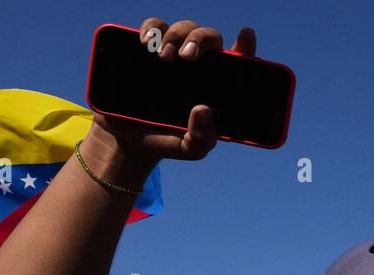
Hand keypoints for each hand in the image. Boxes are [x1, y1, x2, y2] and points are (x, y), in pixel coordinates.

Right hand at [82, 18, 257, 181]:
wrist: (127, 138)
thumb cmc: (167, 140)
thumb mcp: (190, 148)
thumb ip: (203, 138)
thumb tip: (204, 110)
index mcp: (216, 87)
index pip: (238, 62)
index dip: (245, 46)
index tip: (246, 35)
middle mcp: (199, 66)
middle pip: (209, 38)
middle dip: (200, 39)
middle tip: (187, 56)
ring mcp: (173, 55)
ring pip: (183, 28)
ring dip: (176, 36)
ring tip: (164, 57)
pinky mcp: (147, 50)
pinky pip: (154, 26)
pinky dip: (151, 29)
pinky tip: (146, 43)